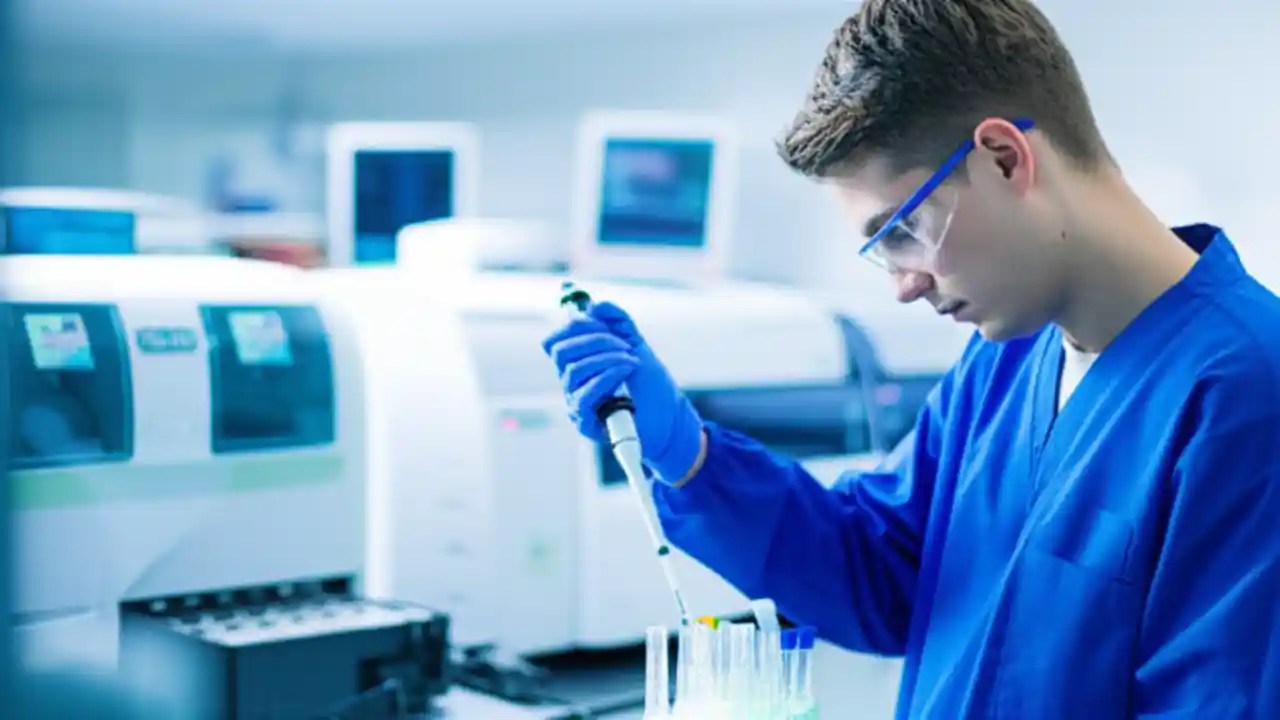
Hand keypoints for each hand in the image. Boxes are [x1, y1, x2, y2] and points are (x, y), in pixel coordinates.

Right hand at [541, 301, 704, 483]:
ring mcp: (578, 402)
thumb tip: (594, 305)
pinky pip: (583, 396)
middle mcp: (574, 382)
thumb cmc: (652, 387)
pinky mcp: (587, 422)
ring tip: (632, 361)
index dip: (573, 326)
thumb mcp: (637, 345)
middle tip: (623, 344)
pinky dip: (606, 378)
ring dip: (606, 359)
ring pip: (572, 372)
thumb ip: (618, 323)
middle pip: (559, 352)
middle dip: (593, 340)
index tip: (600, 322)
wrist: (671, 419)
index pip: (556, 341)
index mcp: (580, 362)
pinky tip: (625, 374)